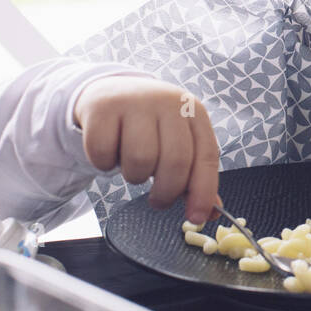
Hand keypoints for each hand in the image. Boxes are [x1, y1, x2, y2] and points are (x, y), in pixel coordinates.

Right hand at [74, 76, 220, 223]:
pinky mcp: (103, 108)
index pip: (206, 156)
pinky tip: (110, 151)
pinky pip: (104, 154)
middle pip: (174, 162)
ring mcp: (134, 102)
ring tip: (132, 164)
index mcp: (193, 112)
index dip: (203, 191)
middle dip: (166, 193)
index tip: (195, 218)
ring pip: (139, 160)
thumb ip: (194, 176)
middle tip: (157, 200)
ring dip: (134, 176)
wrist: (112, 93)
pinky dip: (104, 164)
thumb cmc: (151, 126)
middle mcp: (167, 102)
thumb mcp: (178, 143)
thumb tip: (208, 214)